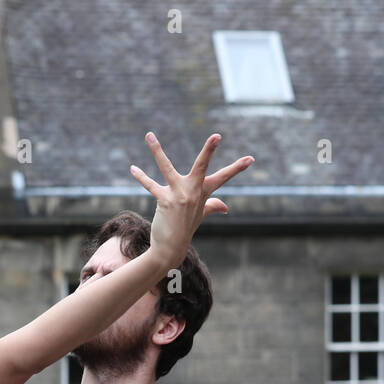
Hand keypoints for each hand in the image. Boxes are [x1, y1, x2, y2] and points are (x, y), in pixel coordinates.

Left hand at [130, 132, 252, 266]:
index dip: (237, 168)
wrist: (171, 248)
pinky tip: (132, 168)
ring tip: (149, 135)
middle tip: (217, 135)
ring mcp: (179, 196)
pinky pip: (150, 186)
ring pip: (167, 168)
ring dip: (157, 151)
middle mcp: (193, 192)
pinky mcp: (164, 201)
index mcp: (203, 193)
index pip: (223, 178)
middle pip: (202, 167)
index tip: (251, 159)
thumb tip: (226, 207)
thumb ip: (212, 206)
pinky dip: (141, 177)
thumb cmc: (186, 229)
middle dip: (209, 150)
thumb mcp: (201, 215)